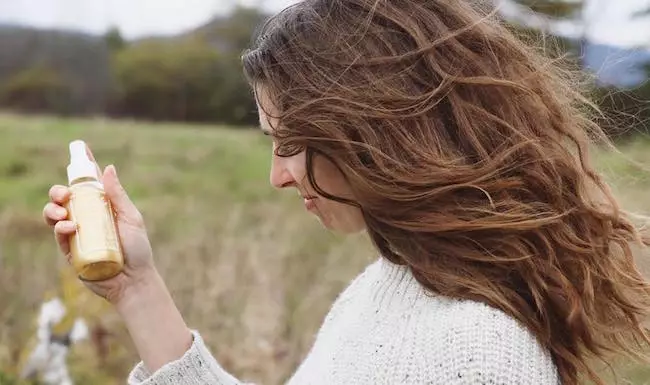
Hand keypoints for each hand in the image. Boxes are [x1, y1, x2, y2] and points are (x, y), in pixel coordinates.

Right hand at [43, 145, 156, 305]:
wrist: (134, 280)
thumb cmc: (138, 249)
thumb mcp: (131, 218)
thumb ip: (118, 195)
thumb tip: (108, 168)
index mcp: (103, 207)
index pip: (89, 184)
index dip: (83, 166)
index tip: (79, 148)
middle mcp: (88, 218)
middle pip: (65, 199)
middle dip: (58, 192)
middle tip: (63, 194)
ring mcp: (78, 234)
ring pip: (55, 216)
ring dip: (53, 210)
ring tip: (62, 213)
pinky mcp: (71, 252)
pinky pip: (59, 237)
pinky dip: (60, 229)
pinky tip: (68, 226)